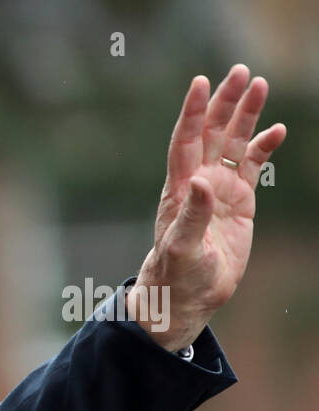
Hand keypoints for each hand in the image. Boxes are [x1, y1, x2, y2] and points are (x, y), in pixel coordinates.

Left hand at [127, 64, 285, 350]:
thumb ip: (190, 216)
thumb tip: (200, 181)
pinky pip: (252, 166)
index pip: (185, 142)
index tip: (200, 83)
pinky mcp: (239, 202)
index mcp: (179, 189)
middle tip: (240, 72)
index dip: (192, 113)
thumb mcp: (181, 249)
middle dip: (223, 103)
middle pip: (211, 133)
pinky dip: (263, 147)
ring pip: (233, 144)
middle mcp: (198, 183)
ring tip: (259, 85)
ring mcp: (219, 190)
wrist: (188, 296)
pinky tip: (277, 130)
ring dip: (245, 116)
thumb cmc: (176, 275)